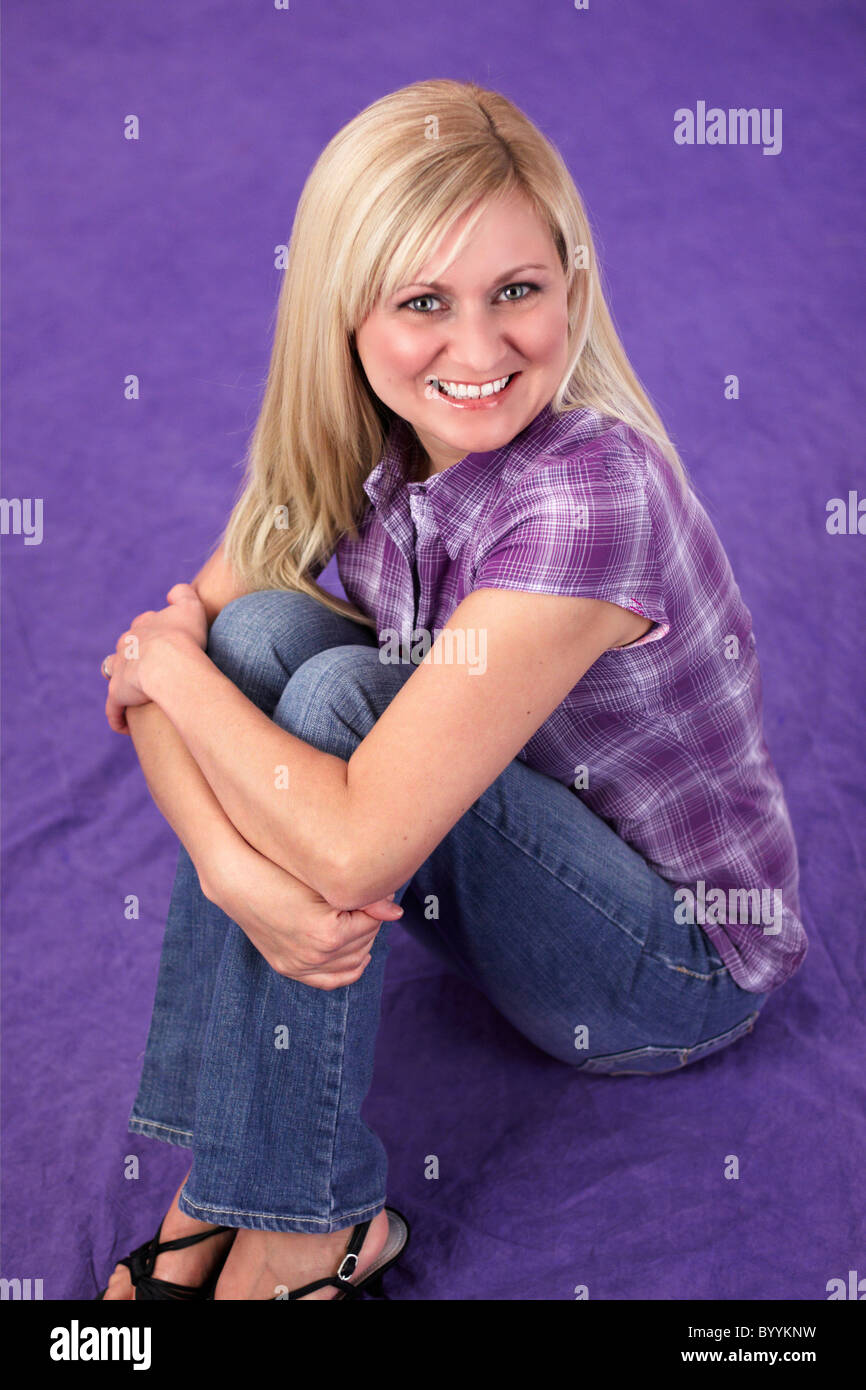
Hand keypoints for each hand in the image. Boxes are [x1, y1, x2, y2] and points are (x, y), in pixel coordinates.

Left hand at [102, 583, 208, 734]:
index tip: (165, 643)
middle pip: (124, 650)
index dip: (153, 634)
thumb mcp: (191, 607)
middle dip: (133, 657)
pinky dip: (118, 718)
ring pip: (113, 675)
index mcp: (142, 627)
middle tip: (150, 671)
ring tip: (135, 695)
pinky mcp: (118, 695)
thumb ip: (183, 594)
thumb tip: (173, 593)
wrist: (170, 664)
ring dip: (121, 684)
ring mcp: (119, 671)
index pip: (143, 627)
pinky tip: (125, 727)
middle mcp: (126, 646)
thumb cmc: (185, 638)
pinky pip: (114, 710)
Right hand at [205, 837, 404, 990]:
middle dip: (371, 923)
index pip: (371, 923)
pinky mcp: (288, 968)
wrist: (237, 881)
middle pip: (363, 943)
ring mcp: (299, 966)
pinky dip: (347, 970)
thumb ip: (365, 898)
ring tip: (364, 922)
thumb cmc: (280, 871)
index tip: (377, 890)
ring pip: (350, 963)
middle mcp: (314, 956)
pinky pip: (327, 981)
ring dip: (362, 944)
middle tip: (370, 903)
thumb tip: (397, 913)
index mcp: (328, 933)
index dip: (376, 905)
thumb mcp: (323, 882)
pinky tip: (359, 956)